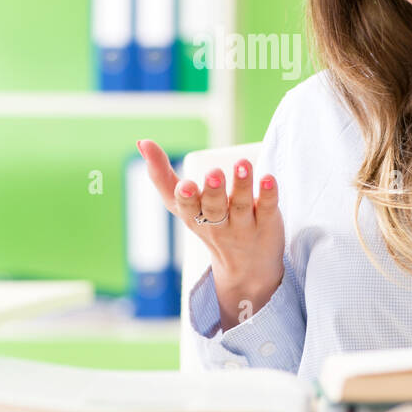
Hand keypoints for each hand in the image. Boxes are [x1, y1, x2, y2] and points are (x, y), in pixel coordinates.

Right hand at [135, 139, 284, 331]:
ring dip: (242, 184)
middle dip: (213, 191)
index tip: (186, 186)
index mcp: (194, 216)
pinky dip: (269, 194)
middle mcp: (218, 223)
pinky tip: (269, 179)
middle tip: (214, 173)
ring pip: (241, 205)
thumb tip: (142, 142)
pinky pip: (268, 208)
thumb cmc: (210, 226)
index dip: (186, 197)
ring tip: (243, 164)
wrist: (248, 269)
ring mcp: (244, 225)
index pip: (187, 208)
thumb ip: (162, 176)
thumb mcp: (182, 207)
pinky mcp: (267, 223)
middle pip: (214, 207)